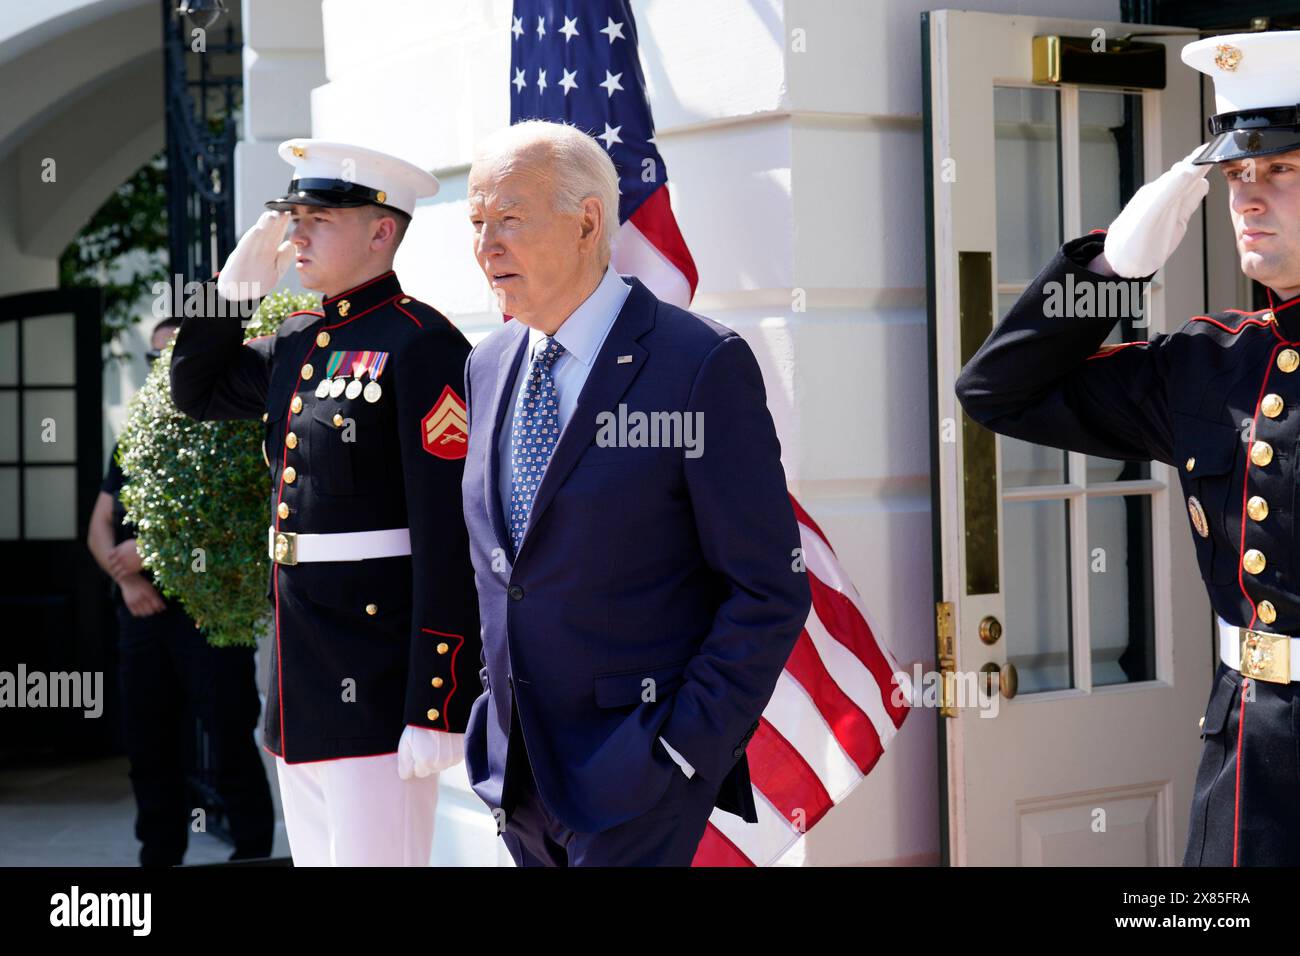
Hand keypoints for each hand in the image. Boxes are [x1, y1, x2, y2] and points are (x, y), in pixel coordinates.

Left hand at [105, 539, 143, 580]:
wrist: (148, 551)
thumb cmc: (141, 545)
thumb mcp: (129, 543)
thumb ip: (123, 546)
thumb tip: (122, 547)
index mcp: (119, 551)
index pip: (110, 556)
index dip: (110, 559)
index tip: (112, 561)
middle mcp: (119, 557)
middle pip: (111, 563)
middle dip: (112, 566)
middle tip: (112, 569)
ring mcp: (123, 564)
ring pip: (115, 570)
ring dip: (115, 573)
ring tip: (115, 576)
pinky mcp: (128, 570)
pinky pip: (121, 575)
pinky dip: (119, 577)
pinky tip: (119, 579)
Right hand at [120, 574, 165, 617]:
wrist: (128, 578)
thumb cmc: (142, 583)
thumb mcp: (151, 587)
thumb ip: (156, 596)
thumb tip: (163, 607)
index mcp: (149, 592)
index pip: (157, 604)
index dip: (161, 608)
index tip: (162, 608)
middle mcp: (142, 597)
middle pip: (150, 610)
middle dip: (154, 611)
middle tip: (155, 610)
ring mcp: (134, 601)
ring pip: (143, 613)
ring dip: (147, 613)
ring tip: (148, 610)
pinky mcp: (128, 603)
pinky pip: (135, 613)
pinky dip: (139, 614)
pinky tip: (141, 611)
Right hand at [215, 211, 293, 301]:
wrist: (236, 293)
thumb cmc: (255, 280)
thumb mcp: (275, 271)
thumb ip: (283, 259)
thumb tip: (290, 245)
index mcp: (268, 252)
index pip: (277, 234)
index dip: (283, 224)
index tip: (291, 213)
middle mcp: (259, 250)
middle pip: (269, 233)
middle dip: (276, 222)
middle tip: (284, 209)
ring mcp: (249, 253)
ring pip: (259, 237)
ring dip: (265, 226)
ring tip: (272, 215)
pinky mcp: (240, 258)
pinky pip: (247, 247)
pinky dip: (252, 239)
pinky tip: (258, 229)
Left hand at [397, 726, 463, 779]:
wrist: (442, 710)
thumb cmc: (421, 725)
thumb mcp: (406, 742)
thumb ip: (404, 763)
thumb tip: (405, 776)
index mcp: (426, 761)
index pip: (419, 772)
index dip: (417, 760)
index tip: (418, 747)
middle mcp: (440, 763)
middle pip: (431, 769)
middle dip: (428, 759)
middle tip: (428, 742)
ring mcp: (452, 758)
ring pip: (442, 764)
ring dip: (439, 756)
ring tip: (437, 740)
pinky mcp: (461, 753)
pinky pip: (452, 759)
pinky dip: (449, 752)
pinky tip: (446, 741)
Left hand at [1101, 145, 1211, 277]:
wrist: (1123, 265)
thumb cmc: (1130, 242)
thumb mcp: (1150, 215)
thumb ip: (1168, 191)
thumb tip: (1188, 169)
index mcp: (1157, 191)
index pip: (1183, 169)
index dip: (1199, 158)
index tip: (1215, 146)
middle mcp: (1164, 195)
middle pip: (1188, 172)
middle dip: (1203, 160)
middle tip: (1223, 146)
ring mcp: (1172, 206)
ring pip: (1191, 184)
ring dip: (1202, 171)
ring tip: (1216, 157)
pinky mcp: (1177, 219)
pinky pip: (1190, 199)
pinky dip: (1199, 189)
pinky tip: (1204, 182)